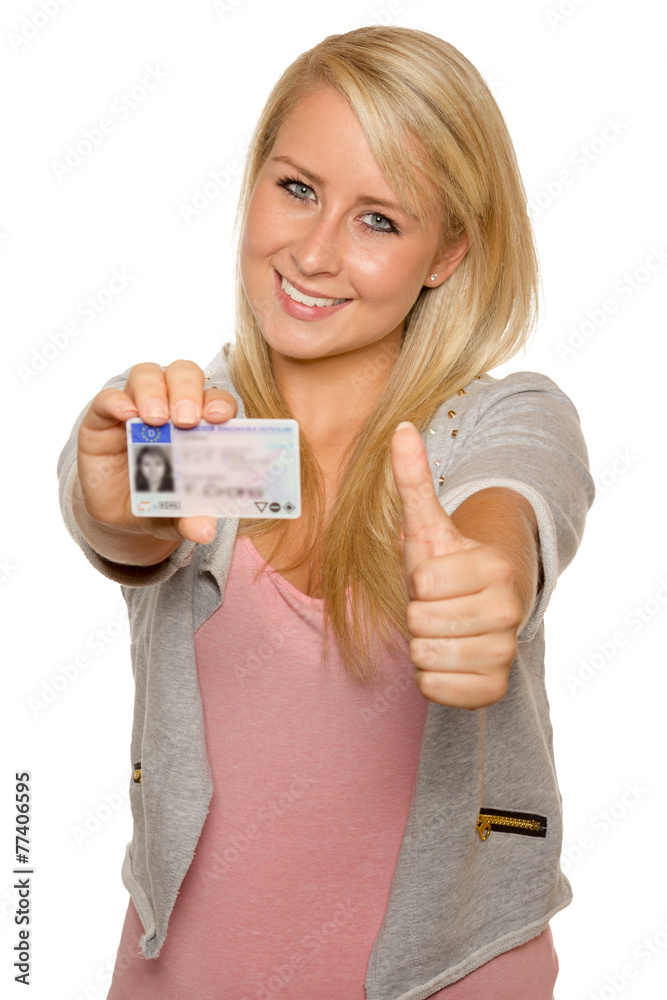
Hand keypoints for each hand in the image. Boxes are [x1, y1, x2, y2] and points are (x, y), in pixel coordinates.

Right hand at [77, 359, 237, 545]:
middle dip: (188, 391)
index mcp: (200, 423)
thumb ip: (190, 518)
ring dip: (154, 392)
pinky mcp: (103, 416)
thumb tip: (205, 531)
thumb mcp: (176, 515)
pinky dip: (118, 402)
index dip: (220, 403)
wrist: (118, 515)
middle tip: (187, 419)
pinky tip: (127, 417)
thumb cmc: (159, 502)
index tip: (221, 418)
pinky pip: (108, 397)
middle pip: (184, 374)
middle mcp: (170, 406)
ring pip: (148, 375)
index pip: (215, 399)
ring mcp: (136, 406)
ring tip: (157, 420)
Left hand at [390, 421, 522, 709]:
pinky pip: (438, 690)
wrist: (477, 609)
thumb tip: (400, 427)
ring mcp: (506, 652)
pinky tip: (446, 657)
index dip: (416, 580)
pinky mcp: (494, 688)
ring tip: (440, 628)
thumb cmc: (445, 565)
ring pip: (426, 657)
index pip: (422, 583)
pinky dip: (430, 677)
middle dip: (416, 614)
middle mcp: (510, 610)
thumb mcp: (425, 524)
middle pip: (421, 622)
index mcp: (495, 566)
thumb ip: (412, 479)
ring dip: (421, 644)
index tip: (435, 577)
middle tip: (436, 605)